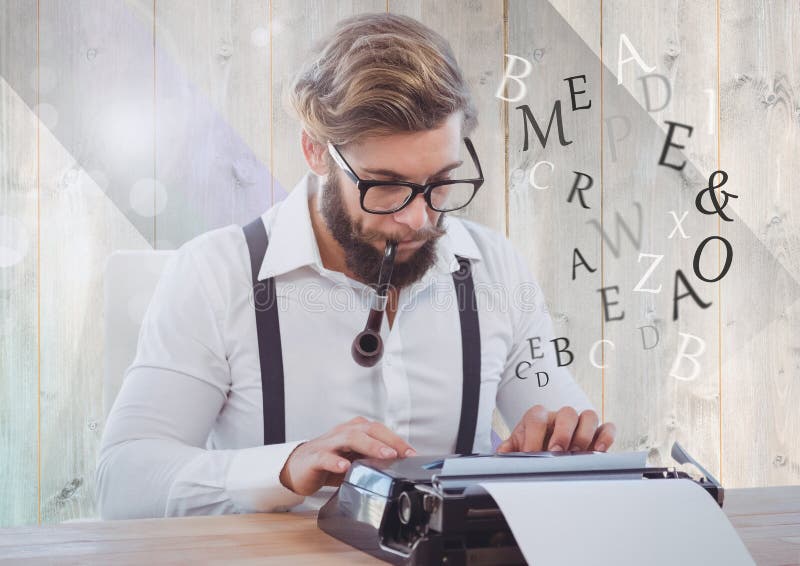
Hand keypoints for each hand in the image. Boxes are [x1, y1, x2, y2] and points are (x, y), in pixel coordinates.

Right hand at [279, 416, 416, 495]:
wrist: (298, 468)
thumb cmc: (330, 462)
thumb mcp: (355, 460)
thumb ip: (373, 459)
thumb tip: (399, 465)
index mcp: (355, 431)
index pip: (379, 430)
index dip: (397, 440)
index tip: (412, 453)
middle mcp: (343, 433)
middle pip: (368, 429)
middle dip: (387, 440)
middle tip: (402, 453)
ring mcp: (329, 444)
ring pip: (350, 438)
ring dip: (370, 446)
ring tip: (384, 456)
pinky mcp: (315, 458)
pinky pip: (326, 457)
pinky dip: (336, 461)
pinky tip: (345, 467)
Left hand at [496, 405, 615, 452]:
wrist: (547, 451)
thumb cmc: (533, 446)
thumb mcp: (517, 447)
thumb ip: (508, 449)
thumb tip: (501, 454)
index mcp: (539, 417)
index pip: (537, 416)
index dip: (534, 434)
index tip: (531, 453)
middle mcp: (561, 417)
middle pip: (567, 412)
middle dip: (562, 433)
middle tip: (556, 452)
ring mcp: (580, 423)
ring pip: (589, 416)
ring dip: (584, 434)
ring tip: (577, 453)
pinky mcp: (597, 434)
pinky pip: (607, 427)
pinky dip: (606, 437)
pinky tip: (598, 451)